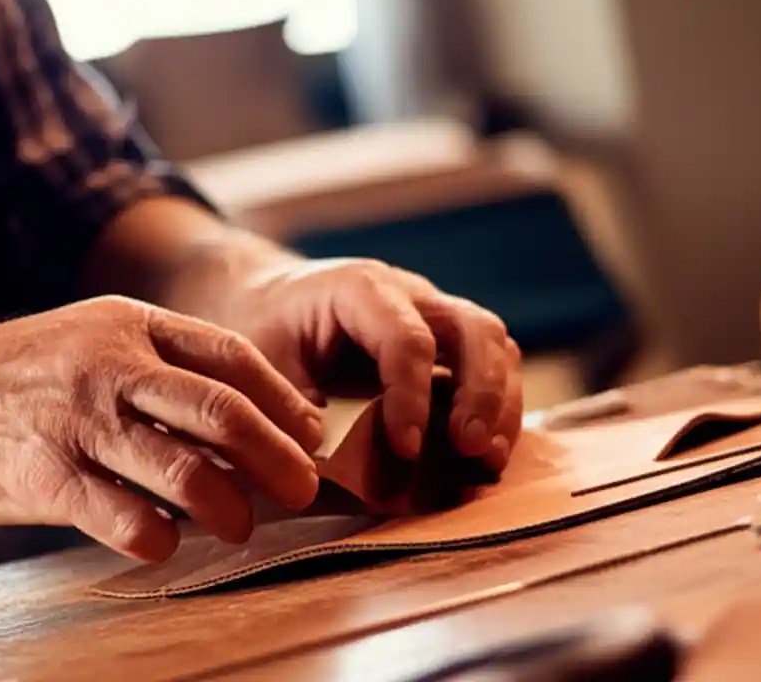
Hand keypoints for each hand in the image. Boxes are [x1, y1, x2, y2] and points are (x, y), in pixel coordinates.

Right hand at [0, 296, 322, 561]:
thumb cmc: (17, 378)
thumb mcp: (89, 339)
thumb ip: (159, 365)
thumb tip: (245, 414)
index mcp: (127, 326)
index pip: (230, 357)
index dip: (282, 398)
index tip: (309, 432)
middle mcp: (109, 366)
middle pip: (223, 412)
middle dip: (277, 456)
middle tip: (305, 487)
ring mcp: (77, 422)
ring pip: (184, 470)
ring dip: (229, 506)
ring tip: (242, 526)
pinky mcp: (45, 479)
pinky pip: (125, 518)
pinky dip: (159, 538)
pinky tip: (165, 542)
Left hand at [212, 258, 523, 469]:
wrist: (264, 300)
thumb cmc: (264, 333)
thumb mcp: (261, 367)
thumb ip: (293, 411)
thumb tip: (329, 472)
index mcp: (359, 288)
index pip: (407, 339)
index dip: (413, 397)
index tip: (406, 449)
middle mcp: (410, 293)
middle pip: (474, 329)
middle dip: (480, 392)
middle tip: (471, 448)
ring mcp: (435, 315)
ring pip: (494, 345)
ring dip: (499, 404)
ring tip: (488, 459)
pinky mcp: (446, 344)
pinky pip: (491, 366)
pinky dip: (497, 409)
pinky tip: (486, 454)